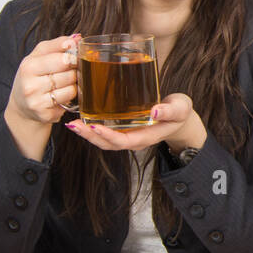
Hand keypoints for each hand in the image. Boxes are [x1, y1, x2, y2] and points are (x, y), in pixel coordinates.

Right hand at [5, 34, 80, 125]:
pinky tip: (60, 95)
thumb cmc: (33, 75)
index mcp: (29, 66)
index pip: (62, 58)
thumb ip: (57, 44)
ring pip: (71, 89)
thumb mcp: (40, 55)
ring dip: (73, 85)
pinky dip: (69, 97)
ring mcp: (37, 102)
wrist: (22, 104)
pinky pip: (69, 102)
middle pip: (69, 74)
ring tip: (64, 83)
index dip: (73, 57)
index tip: (74, 57)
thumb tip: (77, 38)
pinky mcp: (45, 114)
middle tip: (70, 71)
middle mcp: (30, 85)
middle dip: (74, 71)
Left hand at [64, 93, 208, 153]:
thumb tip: (154, 110)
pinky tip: (82, 117)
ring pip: (103, 140)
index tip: (94, 127)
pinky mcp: (123, 128)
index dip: (108, 136)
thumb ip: (169, 110)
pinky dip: (91, 127)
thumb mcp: (180, 108)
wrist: (179, 117)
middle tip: (74, 125)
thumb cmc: (179, 112)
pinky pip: (105, 131)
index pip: (123, 141)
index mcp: (146, 137)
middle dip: (90, 137)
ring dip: (87, 133)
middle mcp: (134, 139)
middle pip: (108, 143)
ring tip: (72, 124)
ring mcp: (127, 135)